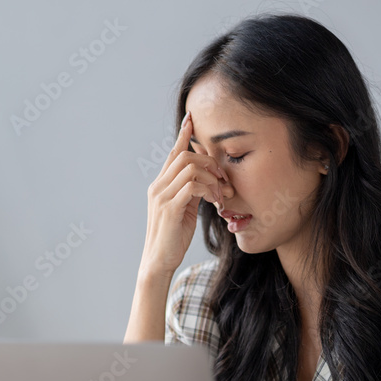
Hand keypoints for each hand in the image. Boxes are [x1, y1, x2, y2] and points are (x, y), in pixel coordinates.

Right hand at [139, 110, 230, 278]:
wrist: (158, 262)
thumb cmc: (172, 238)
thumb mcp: (183, 210)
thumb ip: (190, 193)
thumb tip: (205, 181)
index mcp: (160, 185)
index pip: (172, 153)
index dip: (183, 134)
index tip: (192, 118)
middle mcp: (158, 186)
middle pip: (184, 155)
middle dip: (208, 161)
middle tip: (223, 178)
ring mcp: (162, 196)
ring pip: (190, 167)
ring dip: (212, 178)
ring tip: (220, 195)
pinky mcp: (170, 208)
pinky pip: (193, 186)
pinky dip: (208, 190)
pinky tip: (214, 202)